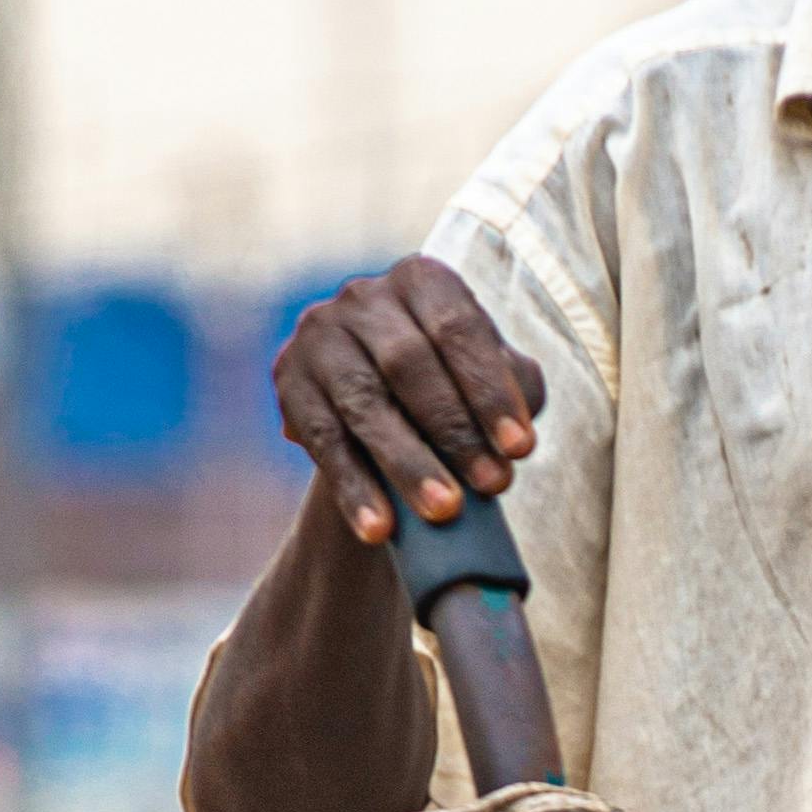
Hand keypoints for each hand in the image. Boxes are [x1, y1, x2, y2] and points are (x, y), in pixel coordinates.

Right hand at [273, 259, 547, 552]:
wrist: (381, 407)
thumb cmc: (453, 387)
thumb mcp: (489, 378)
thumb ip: (515, 391)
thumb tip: (515, 436)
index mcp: (422, 281)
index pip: (458, 329)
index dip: (491, 390)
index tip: (522, 449)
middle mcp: (364, 296)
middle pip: (409, 364)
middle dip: (455, 430)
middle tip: (493, 486)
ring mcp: (319, 334)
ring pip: (364, 403)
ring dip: (407, 462)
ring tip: (444, 512)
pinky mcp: (288, 379)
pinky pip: (322, 440)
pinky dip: (354, 488)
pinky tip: (380, 529)